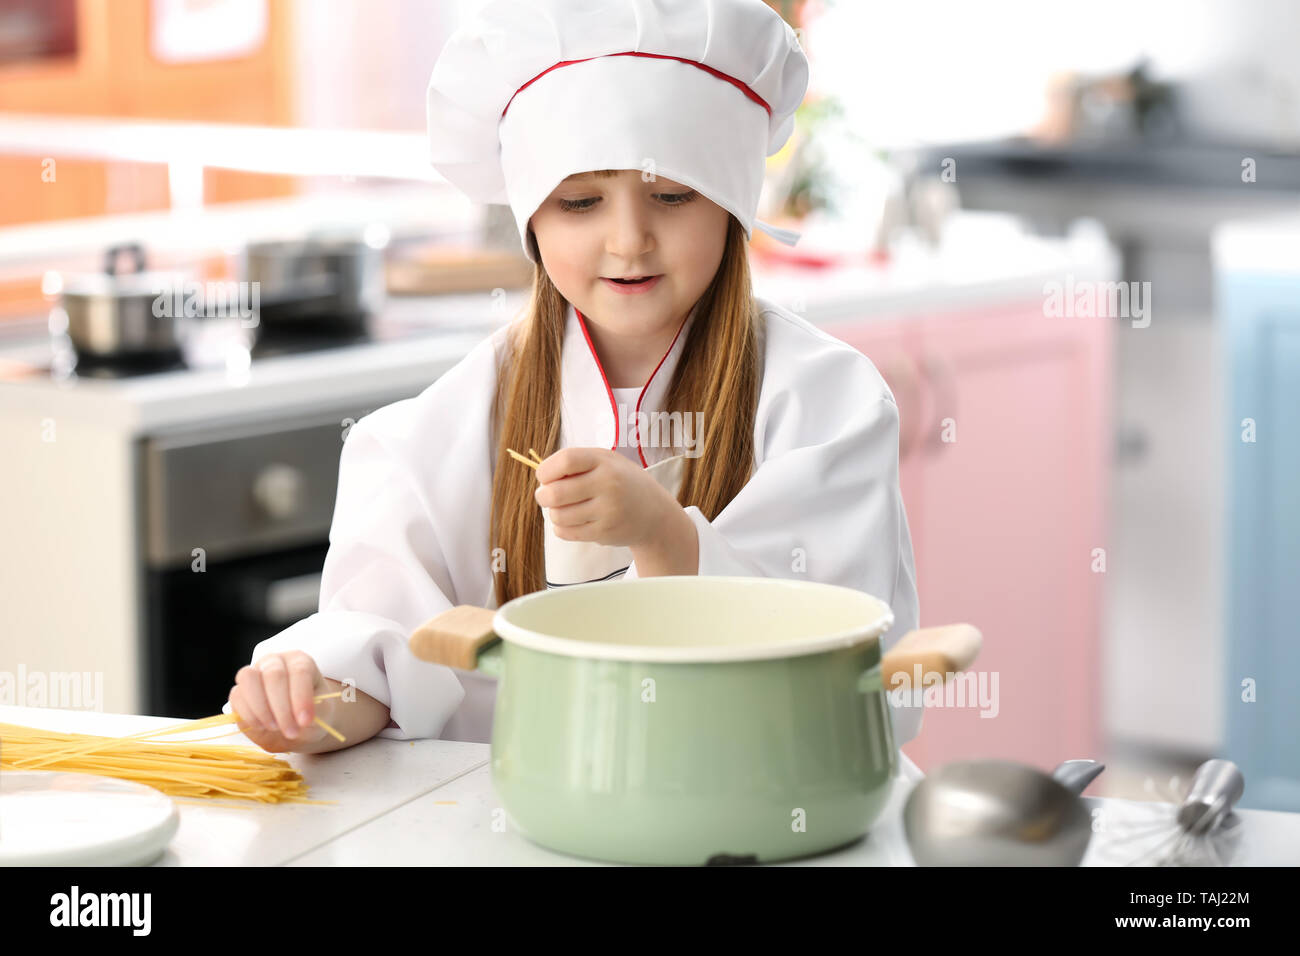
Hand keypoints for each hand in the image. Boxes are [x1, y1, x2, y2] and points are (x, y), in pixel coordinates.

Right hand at [228, 651, 331, 753]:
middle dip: (282, 708)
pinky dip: (249, 715)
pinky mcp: (239, 691)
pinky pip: (237, 697)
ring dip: (262, 708)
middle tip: (291, 731)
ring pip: (249, 679)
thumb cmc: (311, 713)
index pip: (300, 671)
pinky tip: (263, 726)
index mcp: (300, 661)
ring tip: (275, 727)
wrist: (296, 724)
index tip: (305, 721)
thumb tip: (299, 719)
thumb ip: (312, 713)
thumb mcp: (321, 713)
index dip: (301, 697)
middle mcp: (275, 662)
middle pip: (274, 675)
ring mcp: (254, 673)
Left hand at [534, 447, 674, 549]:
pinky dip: (561, 527)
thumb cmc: (621, 482)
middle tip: (546, 495)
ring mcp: (607, 511)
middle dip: (543, 495)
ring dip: (554, 512)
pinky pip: (566, 532)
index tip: (544, 476)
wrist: (654, 513)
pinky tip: (571, 521)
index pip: (565, 461)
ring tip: (563, 508)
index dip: (546, 470)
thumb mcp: (606, 462)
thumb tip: (542, 477)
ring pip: (558, 515)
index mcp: (605, 462)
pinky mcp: (605, 532)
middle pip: (556, 493)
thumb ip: (576, 463)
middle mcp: (608, 485)